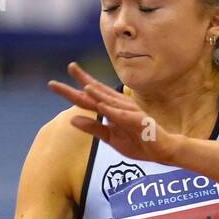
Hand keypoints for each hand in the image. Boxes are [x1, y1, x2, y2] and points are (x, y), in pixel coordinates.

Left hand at [48, 62, 178, 163]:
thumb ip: (93, 128)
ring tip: (85, 85)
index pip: (91, 95)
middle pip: (98, 92)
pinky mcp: (139, 123)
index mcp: (112, 109)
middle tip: (70, 67)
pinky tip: (103, 107)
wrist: (163, 151)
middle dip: (83, 81)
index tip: (56, 81)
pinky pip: (124, 117)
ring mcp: (130, 113)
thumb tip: (72, 118)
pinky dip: (113, 111)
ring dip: (98, 93)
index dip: (77, 84)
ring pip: (111, 101)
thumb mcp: (110, 137)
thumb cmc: (138, 142)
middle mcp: (120, 106)